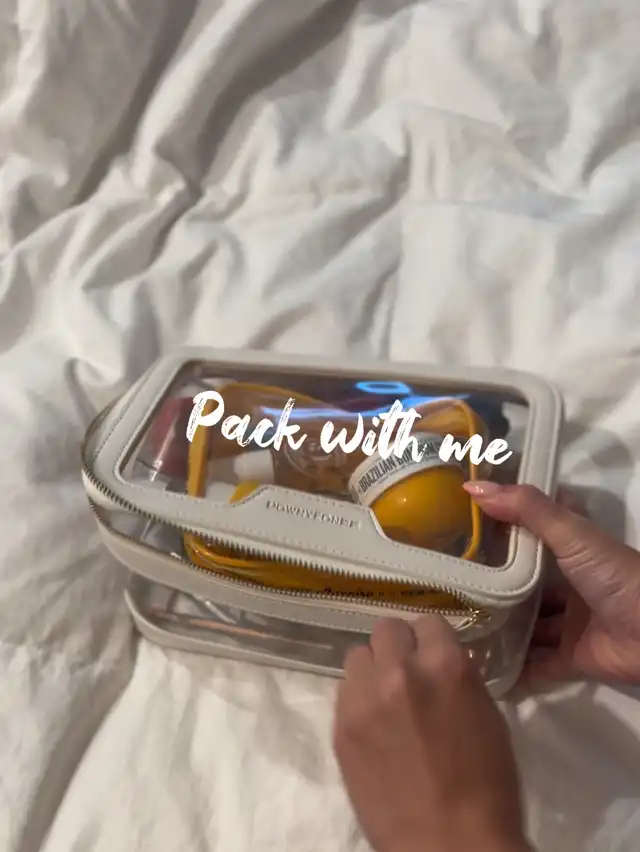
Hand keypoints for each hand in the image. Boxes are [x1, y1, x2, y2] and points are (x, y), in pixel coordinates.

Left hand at [333, 616, 531, 851]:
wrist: (447, 845)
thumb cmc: (486, 787)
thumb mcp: (486, 716)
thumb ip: (457, 678)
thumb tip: (438, 662)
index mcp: (446, 665)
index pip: (428, 621)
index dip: (431, 640)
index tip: (432, 655)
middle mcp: (400, 671)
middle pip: (386, 629)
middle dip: (399, 647)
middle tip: (407, 673)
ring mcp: (364, 698)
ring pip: (358, 655)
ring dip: (373, 670)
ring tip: (385, 698)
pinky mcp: (340, 726)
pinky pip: (344, 690)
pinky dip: (357, 699)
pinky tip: (373, 725)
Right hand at [464, 482, 639, 684]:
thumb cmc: (615, 575)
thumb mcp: (571, 534)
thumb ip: (526, 509)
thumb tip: (471, 486)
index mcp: (572, 550)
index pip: (530, 533)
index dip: (498, 529)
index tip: (457, 527)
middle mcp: (569, 584)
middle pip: (523, 581)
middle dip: (490, 582)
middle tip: (445, 581)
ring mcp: (570, 623)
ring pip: (526, 623)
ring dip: (497, 624)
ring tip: (453, 622)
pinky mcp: (572, 658)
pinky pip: (536, 662)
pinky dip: (512, 665)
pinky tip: (477, 661)